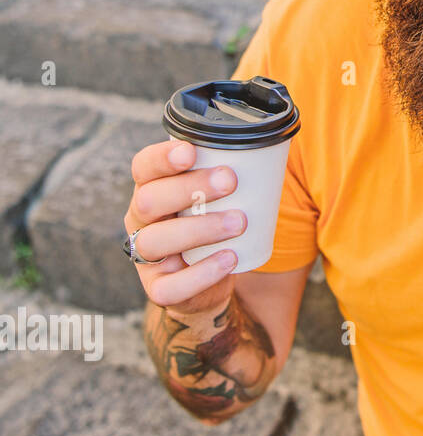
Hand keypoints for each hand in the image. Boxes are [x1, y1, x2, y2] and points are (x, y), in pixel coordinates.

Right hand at [124, 138, 246, 316]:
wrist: (211, 278)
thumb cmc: (214, 222)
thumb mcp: (217, 195)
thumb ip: (229, 171)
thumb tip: (269, 147)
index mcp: (151, 190)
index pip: (143, 167)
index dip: (161, 158)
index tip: (190, 151)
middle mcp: (141, 221)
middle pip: (148, 200)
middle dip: (190, 188)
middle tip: (230, 180)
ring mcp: (146, 257)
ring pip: (156, 241)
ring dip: (200, 228)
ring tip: (239, 222)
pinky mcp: (159, 288)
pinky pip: (171, 286)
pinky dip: (203, 273)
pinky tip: (229, 258)